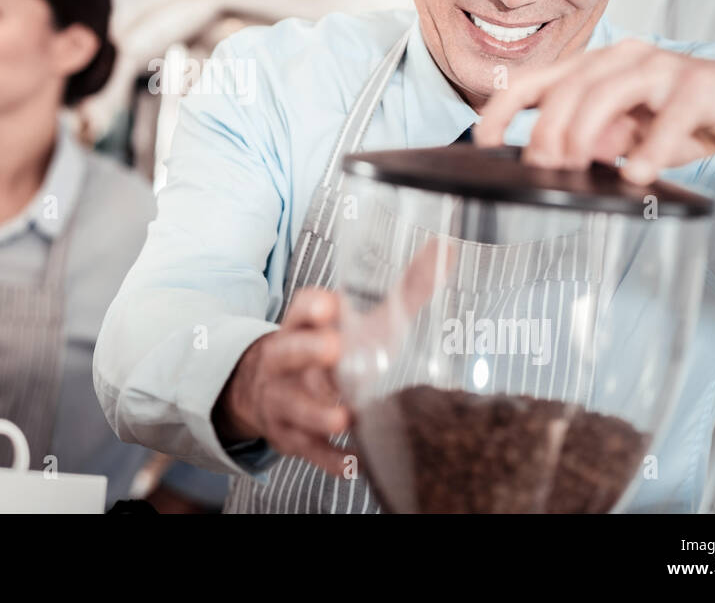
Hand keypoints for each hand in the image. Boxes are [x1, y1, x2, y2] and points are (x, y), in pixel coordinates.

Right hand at [213, 240, 451, 476]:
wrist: (266, 390)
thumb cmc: (329, 350)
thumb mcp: (361, 321)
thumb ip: (405, 290)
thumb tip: (449, 250)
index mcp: (302, 326)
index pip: (300, 309)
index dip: (313, 306)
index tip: (332, 304)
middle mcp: (286, 361)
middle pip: (289, 352)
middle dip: (308, 351)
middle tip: (335, 349)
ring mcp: (285, 400)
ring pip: (294, 405)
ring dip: (317, 413)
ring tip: (343, 418)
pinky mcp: (291, 437)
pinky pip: (308, 450)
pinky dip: (329, 459)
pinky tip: (350, 464)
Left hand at [474, 38, 714, 183]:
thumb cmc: (684, 120)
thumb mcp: (626, 136)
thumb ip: (591, 142)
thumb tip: (553, 159)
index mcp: (596, 67)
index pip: (534, 81)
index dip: (502, 108)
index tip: (482, 139)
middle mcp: (622, 58)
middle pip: (566, 89)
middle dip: (545, 131)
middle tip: (542, 167)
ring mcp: (661, 66)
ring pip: (605, 93)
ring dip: (583, 135)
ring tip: (576, 169)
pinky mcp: (699, 85)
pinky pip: (668, 117)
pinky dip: (650, 148)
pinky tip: (637, 175)